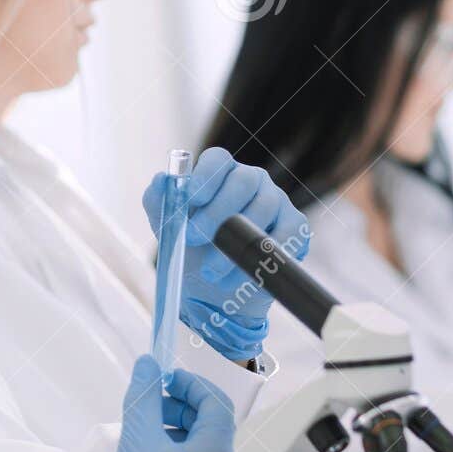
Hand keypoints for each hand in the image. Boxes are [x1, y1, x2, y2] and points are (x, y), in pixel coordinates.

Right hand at [92, 357, 237, 451]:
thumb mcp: (135, 439)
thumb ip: (143, 394)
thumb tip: (147, 365)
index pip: (216, 403)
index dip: (190, 385)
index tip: (164, 382)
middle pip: (214, 428)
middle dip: (182, 411)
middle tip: (151, 410)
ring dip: (181, 437)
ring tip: (147, 441)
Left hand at [142, 147, 308, 360]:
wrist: (215, 292)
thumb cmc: (192, 250)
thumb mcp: (168, 227)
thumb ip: (158, 200)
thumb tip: (162, 179)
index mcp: (220, 173)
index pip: (218, 159)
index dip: (205, 175)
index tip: (191, 199)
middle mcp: (252, 179)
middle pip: (243, 181)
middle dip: (217, 211)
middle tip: (193, 238)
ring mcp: (276, 200)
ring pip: (264, 210)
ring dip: (234, 244)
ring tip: (210, 272)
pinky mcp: (294, 226)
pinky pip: (287, 235)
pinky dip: (263, 258)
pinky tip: (241, 277)